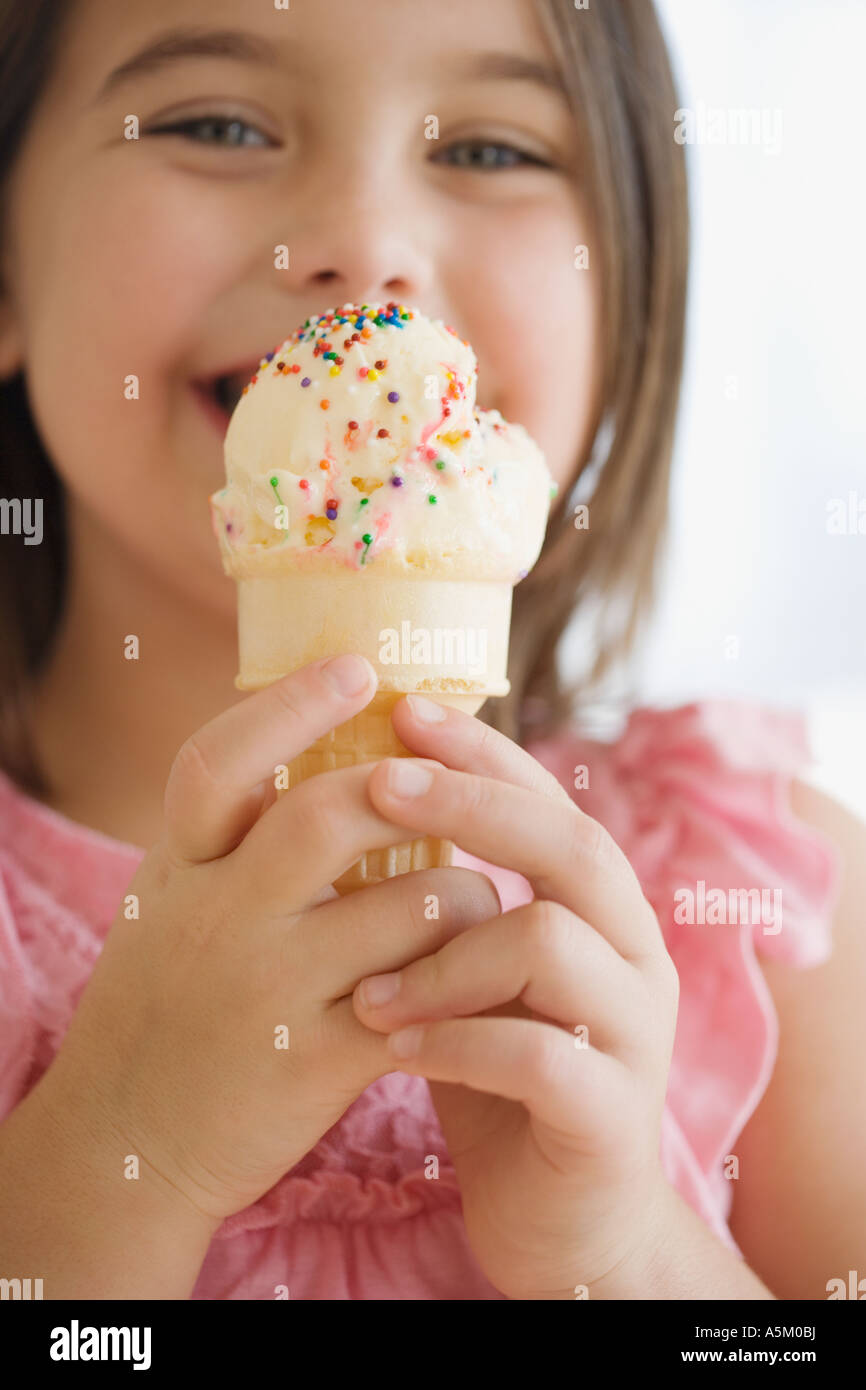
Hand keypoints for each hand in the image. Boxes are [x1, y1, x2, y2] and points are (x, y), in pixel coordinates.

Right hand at [47, 658, 499, 1231]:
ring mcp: (268, 991)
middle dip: (412, 789)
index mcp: (180, 868)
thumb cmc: (168, 1001)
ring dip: (465, 891)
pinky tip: (473, 973)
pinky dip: (463, 975)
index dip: (291, 707)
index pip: (218, 764)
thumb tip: (339, 755)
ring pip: (409, 907)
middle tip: (457, 785)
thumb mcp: (175, 902)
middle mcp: (220, 918)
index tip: (360, 669)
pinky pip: (424, 997)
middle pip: (331, 816)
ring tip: (472, 898)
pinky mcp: (315, 1062)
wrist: (124, 1142)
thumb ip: (236, 838)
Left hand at [352, 695, 679, 1299]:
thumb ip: (448, 897)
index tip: (404, 708)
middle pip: (572, 845)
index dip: (483, 750)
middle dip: (474, 804)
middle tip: (383, 783)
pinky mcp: (611, 1115)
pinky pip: (537, 1056)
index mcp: (599, 909)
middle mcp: (633, 953)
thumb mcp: (475, 970)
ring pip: (551, 942)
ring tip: (366, 988)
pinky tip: (392, 1050)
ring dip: (443, 956)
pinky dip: (455, 1044)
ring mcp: (634, 1032)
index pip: (552, 799)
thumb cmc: (499, 1073)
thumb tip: (356, 797)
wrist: (562, 1218)